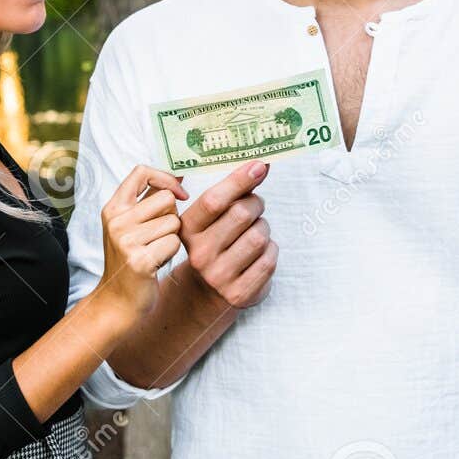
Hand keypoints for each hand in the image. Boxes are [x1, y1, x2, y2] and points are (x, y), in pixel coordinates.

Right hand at [92, 165, 187, 324]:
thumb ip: (149, 200)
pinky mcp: (140, 260)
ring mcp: (126, 241)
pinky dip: (172, 252)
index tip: (179, 193)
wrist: (117, 301)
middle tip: (160, 235)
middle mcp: (116, 221)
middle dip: (173, 216)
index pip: (141, 172)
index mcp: (113, 208)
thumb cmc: (131, 260)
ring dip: (173, 237)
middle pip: (166, 199)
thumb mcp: (130, 225)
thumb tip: (179, 175)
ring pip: (174, 222)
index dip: (165, 177)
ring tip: (156, 250)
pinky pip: (174, 243)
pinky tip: (158, 262)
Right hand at [178, 161, 275, 309]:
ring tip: (254, 232)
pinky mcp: (239, 293)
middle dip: (256, 204)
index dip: (239, 180)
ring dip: (264, 228)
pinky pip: (269, 259)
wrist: (206, 291)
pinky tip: (259, 253)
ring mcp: (218, 276)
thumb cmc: (214, 242)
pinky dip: (271, 250)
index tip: (260, 165)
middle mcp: (199, 254)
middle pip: (241, 214)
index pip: (213, 201)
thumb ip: (231, 192)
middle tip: (255, 206)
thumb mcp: (210, 219)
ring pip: (259, 236)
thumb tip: (261, 165)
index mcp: (187, 229)